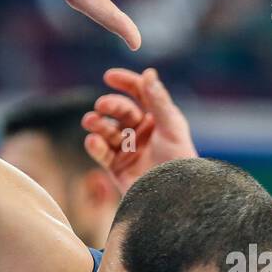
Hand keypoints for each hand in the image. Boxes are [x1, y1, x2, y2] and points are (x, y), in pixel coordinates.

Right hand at [82, 67, 197, 191]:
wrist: (175, 198)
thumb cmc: (180, 162)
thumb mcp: (172, 128)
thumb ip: (159, 101)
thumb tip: (148, 73)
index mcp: (158, 119)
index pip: (139, 94)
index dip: (125, 82)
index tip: (110, 76)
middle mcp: (142, 132)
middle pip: (121, 111)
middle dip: (110, 106)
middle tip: (101, 106)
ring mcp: (128, 149)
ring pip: (107, 130)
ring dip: (97, 124)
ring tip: (90, 121)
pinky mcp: (116, 167)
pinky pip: (101, 152)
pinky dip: (95, 146)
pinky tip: (93, 141)